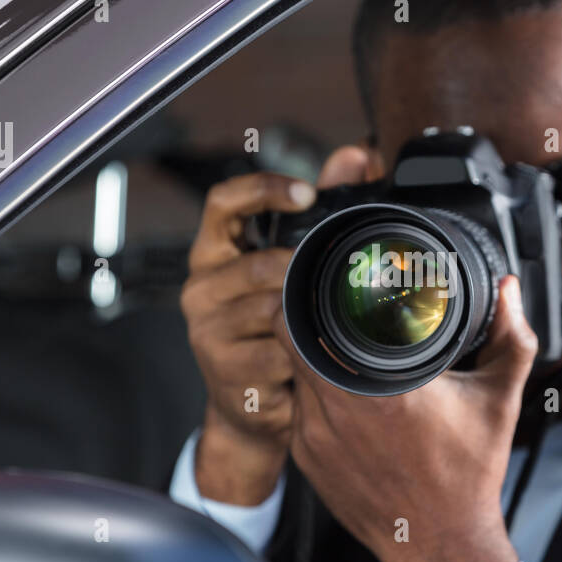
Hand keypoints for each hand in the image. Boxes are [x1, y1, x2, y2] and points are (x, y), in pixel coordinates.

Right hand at [181, 147, 379, 504]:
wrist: (250, 407)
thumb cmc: (272, 326)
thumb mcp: (290, 269)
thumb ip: (321, 210)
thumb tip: (359, 154)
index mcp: (214, 251)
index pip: (224, 202)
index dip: (262, 189)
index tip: (307, 193)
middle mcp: (201, 285)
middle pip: (259, 263)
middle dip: (303, 276)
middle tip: (331, 288)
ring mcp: (206, 328)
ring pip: (271, 309)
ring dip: (305, 320)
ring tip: (319, 328)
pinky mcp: (222, 368)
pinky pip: (278, 352)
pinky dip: (302, 357)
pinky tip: (309, 362)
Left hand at [277, 272, 538, 561]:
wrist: (442, 546)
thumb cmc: (468, 477)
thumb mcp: (499, 400)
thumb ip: (511, 338)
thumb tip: (509, 292)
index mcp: (378, 389)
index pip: (312, 322)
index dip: (311, 296)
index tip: (325, 282)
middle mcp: (336, 412)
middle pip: (291, 342)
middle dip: (305, 320)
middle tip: (326, 307)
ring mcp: (314, 438)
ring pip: (293, 377)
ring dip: (309, 360)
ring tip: (337, 351)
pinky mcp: (306, 460)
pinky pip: (298, 412)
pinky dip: (314, 398)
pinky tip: (343, 399)